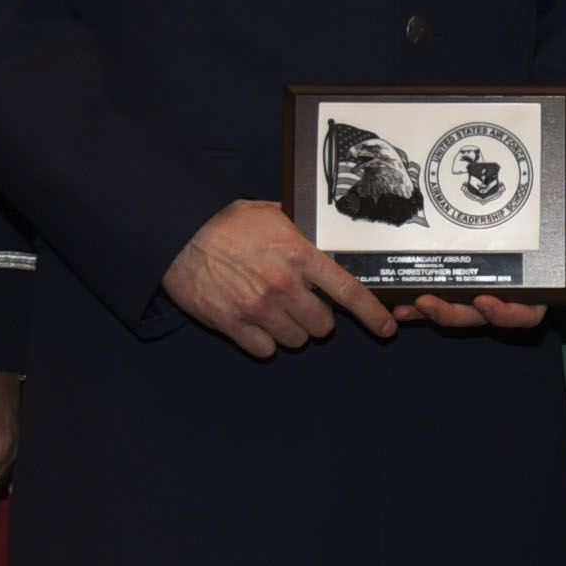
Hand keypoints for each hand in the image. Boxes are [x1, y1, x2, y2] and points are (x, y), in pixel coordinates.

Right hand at [165, 198, 399, 356]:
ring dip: (291, 330)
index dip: (372, 315)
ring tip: (273, 309)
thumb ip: (302, 235)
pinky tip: (254, 322)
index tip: (386, 328)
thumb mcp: (273, 216)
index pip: (348, 292)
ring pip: (296, 340)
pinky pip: (265, 350)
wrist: (179, 232)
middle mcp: (283, 285)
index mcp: (299, 256)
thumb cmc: (226, 221)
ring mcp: (258, 307)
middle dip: (317, 318)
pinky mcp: (233, 324)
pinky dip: (264, 341)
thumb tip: (324, 244)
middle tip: (301, 304)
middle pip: (323, 326)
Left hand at [403, 169, 565, 333]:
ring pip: (457, 308)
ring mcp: (482, 279)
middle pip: (483, 315)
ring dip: (432, 310)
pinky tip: (397, 298)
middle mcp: (510, 286)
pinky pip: (440, 289)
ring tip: (408, 303)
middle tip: (428, 302)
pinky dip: (418, 299)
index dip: (508, 314)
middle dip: (454, 314)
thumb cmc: (564, 191)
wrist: (541, 176)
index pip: (528, 311)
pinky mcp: (459, 268)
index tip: (486, 301)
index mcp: (543, 278)